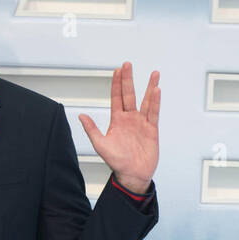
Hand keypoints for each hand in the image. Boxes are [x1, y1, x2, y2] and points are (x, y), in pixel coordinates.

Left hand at [78, 62, 159, 193]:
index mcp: (117, 120)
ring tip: (154, 74)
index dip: (116, 84)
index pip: (116, 97)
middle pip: (129, 94)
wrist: (132, 174)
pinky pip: (154, 113)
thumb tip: (81, 116)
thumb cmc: (116, 162)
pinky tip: (157, 91)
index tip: (117, 70)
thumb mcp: (100, 145)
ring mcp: (141, 122)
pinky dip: (155, 102)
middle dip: (128, 79)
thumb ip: (92, 129)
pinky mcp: (152, 129)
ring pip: (146, 101)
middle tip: (128, 64)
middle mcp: (130, 118)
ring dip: (149, 87)